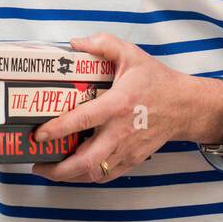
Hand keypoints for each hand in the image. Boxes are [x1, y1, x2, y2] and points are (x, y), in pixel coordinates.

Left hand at [30, 33, 222, 182]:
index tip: (39, 135)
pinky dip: (87, 177)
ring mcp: (128, 149)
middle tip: (38, 164)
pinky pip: (106, 175)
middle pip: (87, 160)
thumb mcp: (131, 54)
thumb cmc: (157, 81)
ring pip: (95, 173)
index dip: (58, 129)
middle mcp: (122, 131)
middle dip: (59, 169)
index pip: (84, 120)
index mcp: (119, 104)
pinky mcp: (133, 159)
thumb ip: (103, 44)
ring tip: (50, 170)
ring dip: (70, 176)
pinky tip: (74, 171)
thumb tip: (75, 43)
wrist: (185, 106)